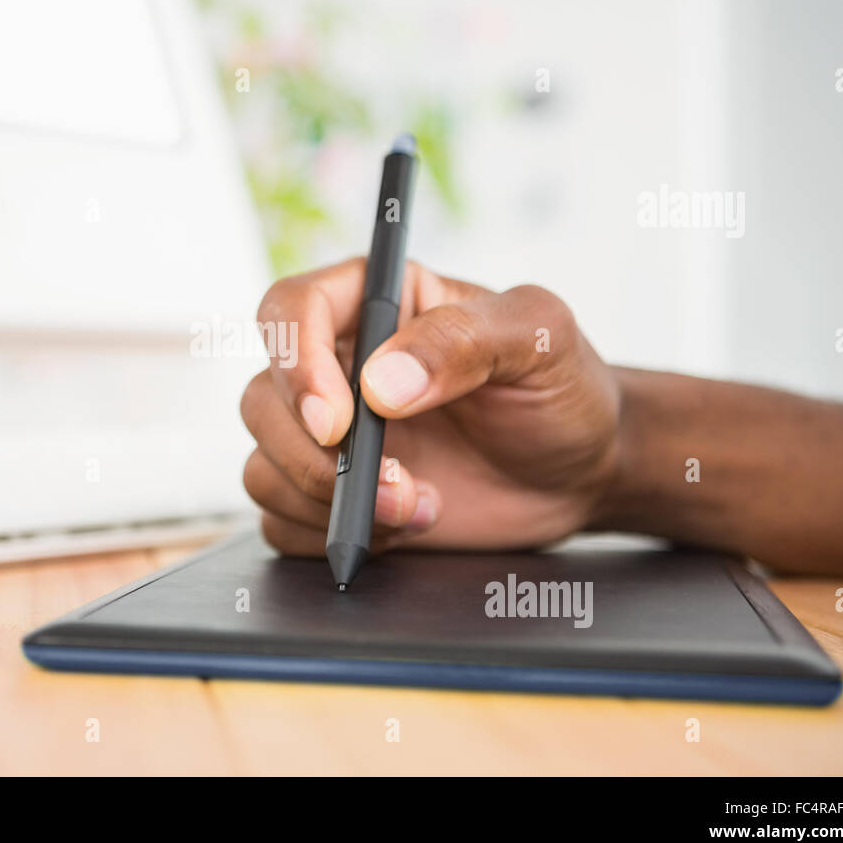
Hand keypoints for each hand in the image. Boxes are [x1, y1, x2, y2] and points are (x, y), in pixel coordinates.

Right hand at [240, 258, 622, 554]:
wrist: (580, 472)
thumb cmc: (561, 390)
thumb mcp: (538, 340)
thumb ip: (463, 340)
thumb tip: (380, 382)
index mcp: (377, 304)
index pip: (290, 310)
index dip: (295, 364)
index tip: (339, 421)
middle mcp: (338, 365)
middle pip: (263, 400)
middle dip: (320, 459)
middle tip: (398, 485)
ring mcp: (331, 436)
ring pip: (264, 466)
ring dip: (331, 504)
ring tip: (419, 509)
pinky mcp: (330, 495)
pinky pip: (279, 520)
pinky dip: (328, 537)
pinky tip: (402, 529)